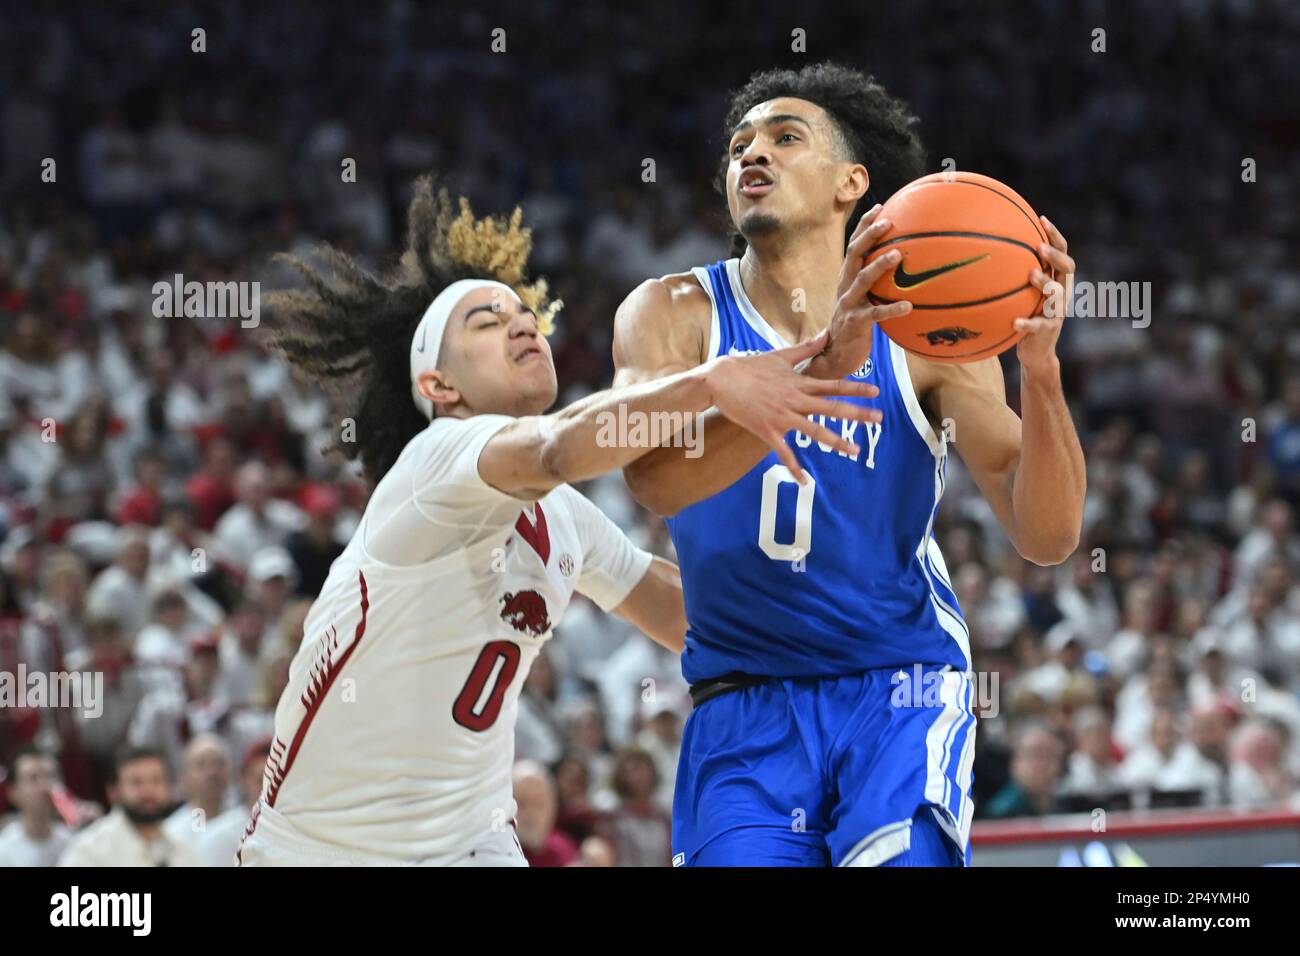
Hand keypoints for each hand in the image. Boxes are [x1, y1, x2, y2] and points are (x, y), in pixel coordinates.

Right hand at [704, 331, 882, 482]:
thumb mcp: (779, 355)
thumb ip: (805, 348)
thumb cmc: (748, 367)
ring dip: (837, 442)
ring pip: (815, 431)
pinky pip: (784, 453)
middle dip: (857, 414)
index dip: (856, 388)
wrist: (720, 380)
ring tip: (855, 452)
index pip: (833, 385)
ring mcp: (782, 417)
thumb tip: (825, 333)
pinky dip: (794, 468)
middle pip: (832, 408)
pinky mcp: (767, 431)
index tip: (876, 391)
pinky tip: (805, 482)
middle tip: (879, 419)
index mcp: (799, 383)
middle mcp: (795, 401)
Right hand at [809, 204, 913, 379]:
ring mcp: (848, 304)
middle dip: (869, 235)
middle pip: (854, 254)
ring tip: (897, 255)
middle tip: (889, 222)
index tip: (880, 207)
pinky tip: (908, 305)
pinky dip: (891, 309)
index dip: (864, 226)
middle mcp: (844, 287)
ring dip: (879, 266)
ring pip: (862, 280)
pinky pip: (875, 314)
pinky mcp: (855, 324)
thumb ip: (875, 285)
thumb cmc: (854, 325)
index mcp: (846, 278)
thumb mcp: (862, 300)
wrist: (834, 355)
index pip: (854, 246)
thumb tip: (903, 268)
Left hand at [1015, 215, 1074, 373]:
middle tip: (1040, 247)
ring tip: (1032, 274)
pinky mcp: (1046, 332)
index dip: (1056, 236)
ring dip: (1045, 283)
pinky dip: (1026, 323)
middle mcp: (1061, 294)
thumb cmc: (1025, 317)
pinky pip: (1037, 325)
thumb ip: (1015, 276)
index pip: (1063, 253)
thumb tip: (988, 250)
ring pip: (1056, 294)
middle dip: (1055, 256)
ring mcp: (1056, 313)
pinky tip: (1014, 322)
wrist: (1036, 353)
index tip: (1042, 219)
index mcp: (1057, 282)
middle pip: (1066, 268)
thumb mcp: (1023, 295)